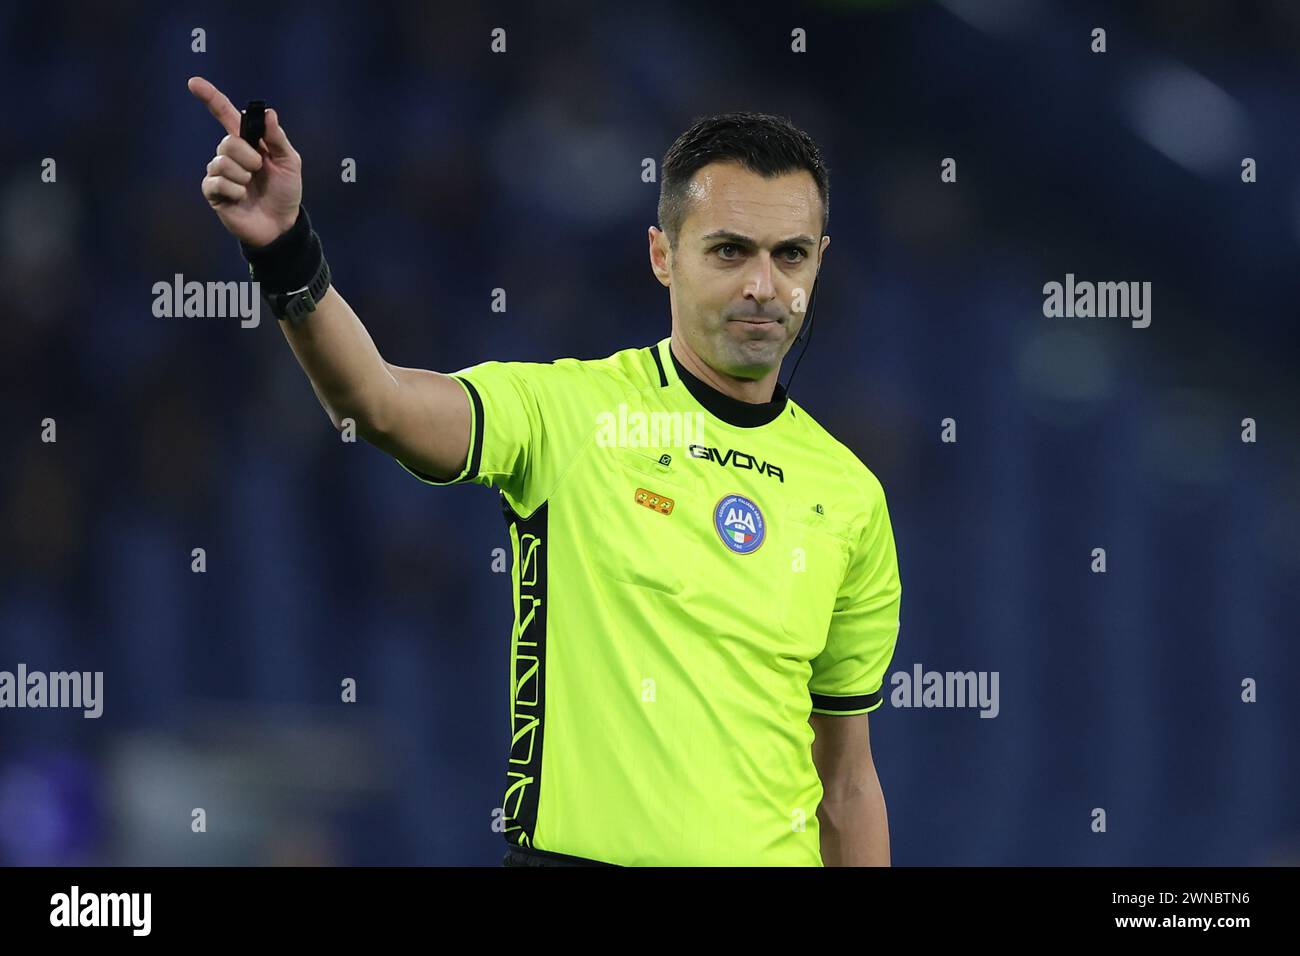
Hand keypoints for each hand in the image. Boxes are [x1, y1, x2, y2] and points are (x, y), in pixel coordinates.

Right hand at [187, 76, 302, 247]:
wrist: (282, 225)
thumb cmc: (285, 192)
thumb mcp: (289, 163)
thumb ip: (277, 138)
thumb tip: (268, 112)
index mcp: (247, 143)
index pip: (225, 115)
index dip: (210, 98)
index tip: (193, 82)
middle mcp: (230, 155)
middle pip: (227, 142)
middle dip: (248, 156)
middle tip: (260, 169)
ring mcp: (220, 173)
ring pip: (222, 162)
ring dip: (243, 175)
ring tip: (251, 186)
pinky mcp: (214, 193)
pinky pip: (217, 182)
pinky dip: (234, 189)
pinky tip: (241, 197)